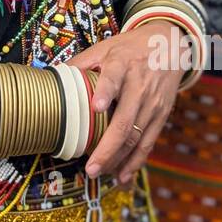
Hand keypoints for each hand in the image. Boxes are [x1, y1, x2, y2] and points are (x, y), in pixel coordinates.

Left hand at [71, 26, 181, 187]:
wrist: (169, 45)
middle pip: (125, 122)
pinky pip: (148, 143)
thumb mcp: (105, 47)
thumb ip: (81, 63)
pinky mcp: (161, 116)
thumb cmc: (130, 49)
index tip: (96, 107)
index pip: (114, 78)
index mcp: (122, 65)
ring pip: (136, 138)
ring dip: (118, 160)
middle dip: (107, 148)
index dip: (105, 92)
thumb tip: (52, 77)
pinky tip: (122, 176)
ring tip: (99, 174)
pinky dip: (136, 162)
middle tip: (90, 167)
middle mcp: (140, 87)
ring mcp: (153, 104)